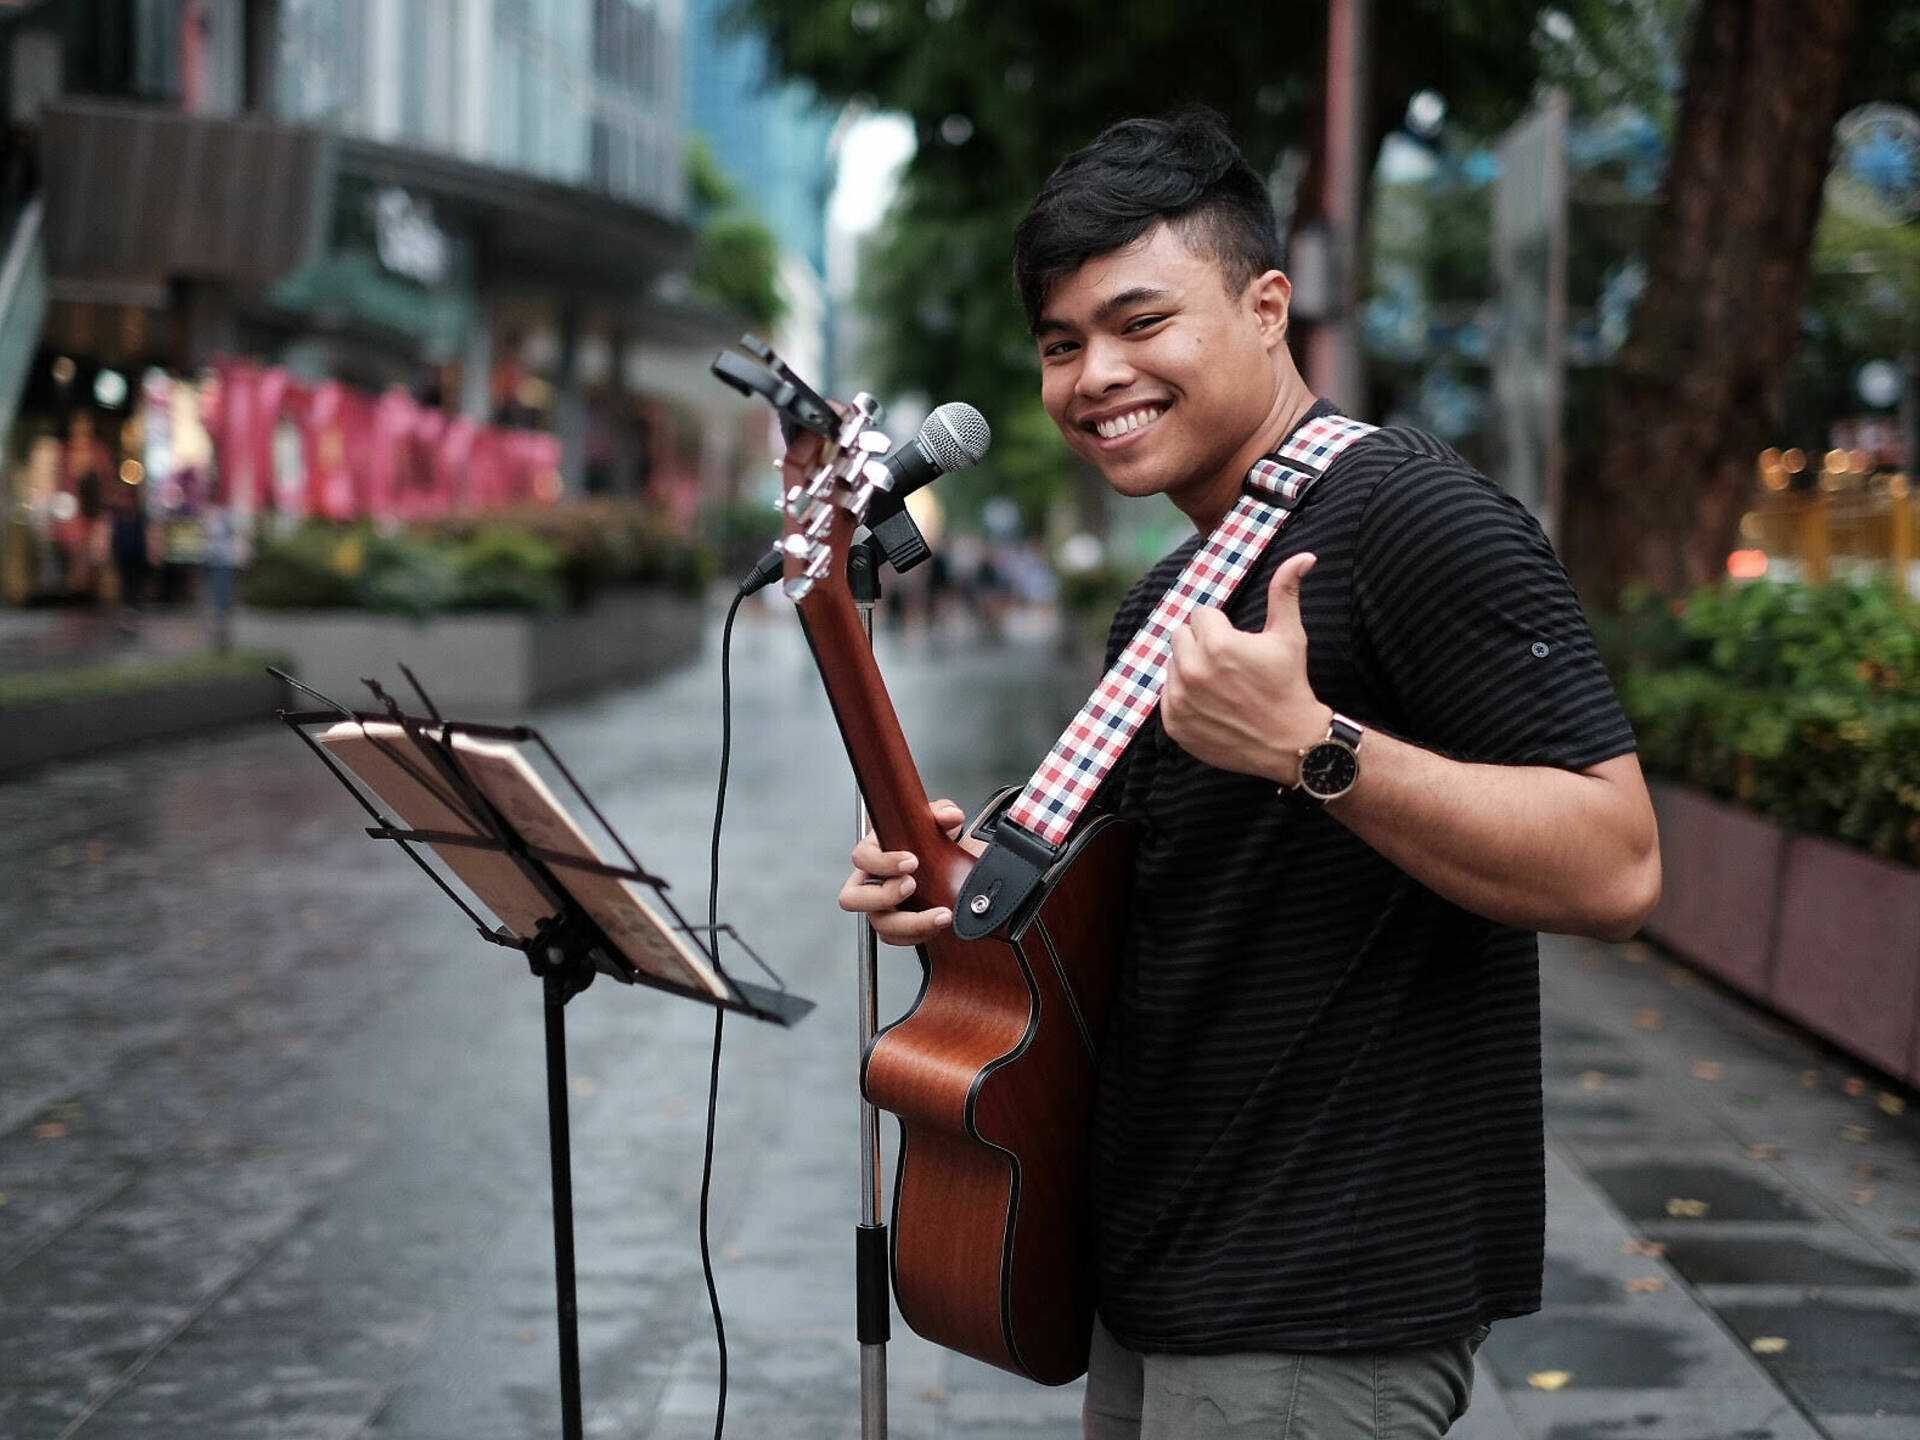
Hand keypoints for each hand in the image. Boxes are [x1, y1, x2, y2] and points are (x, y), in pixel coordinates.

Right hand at [838, 799, 983, 945]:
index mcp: (874, 851)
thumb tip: (950, 816)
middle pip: (852, 898)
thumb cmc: (929, 840)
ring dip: (910, 923)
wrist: (945, 863)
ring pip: (878, 923)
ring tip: (940, 915)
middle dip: (883, 896)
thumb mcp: (937, 820)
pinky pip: (895, 938)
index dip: (883, 862)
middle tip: (911, 886)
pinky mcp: (894, 925)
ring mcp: (880, 906)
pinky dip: (917, 936)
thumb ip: (943, 813)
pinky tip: (937, 926)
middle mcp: (870, 881)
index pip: (862, 857)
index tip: (911, 861)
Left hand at [1161, 551, 1332, 784]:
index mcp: (1217, 644)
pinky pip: (1166, 694)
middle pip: (1180, 636)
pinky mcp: (1174, 723)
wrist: (1290, 742)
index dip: (1222, 628)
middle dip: (1202, 644)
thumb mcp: (1289, 635)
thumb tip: (1304, 556)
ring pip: (1172, 664)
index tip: (1239, 646)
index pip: (1200, 615)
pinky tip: (1212, 703)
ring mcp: (1180, 699)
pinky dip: (1184, 696)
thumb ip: (1285, 591)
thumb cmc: (1290, 684)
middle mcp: (1192, 670)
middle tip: (1229, 664)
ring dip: (1191, 668)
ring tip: (1222, 685)